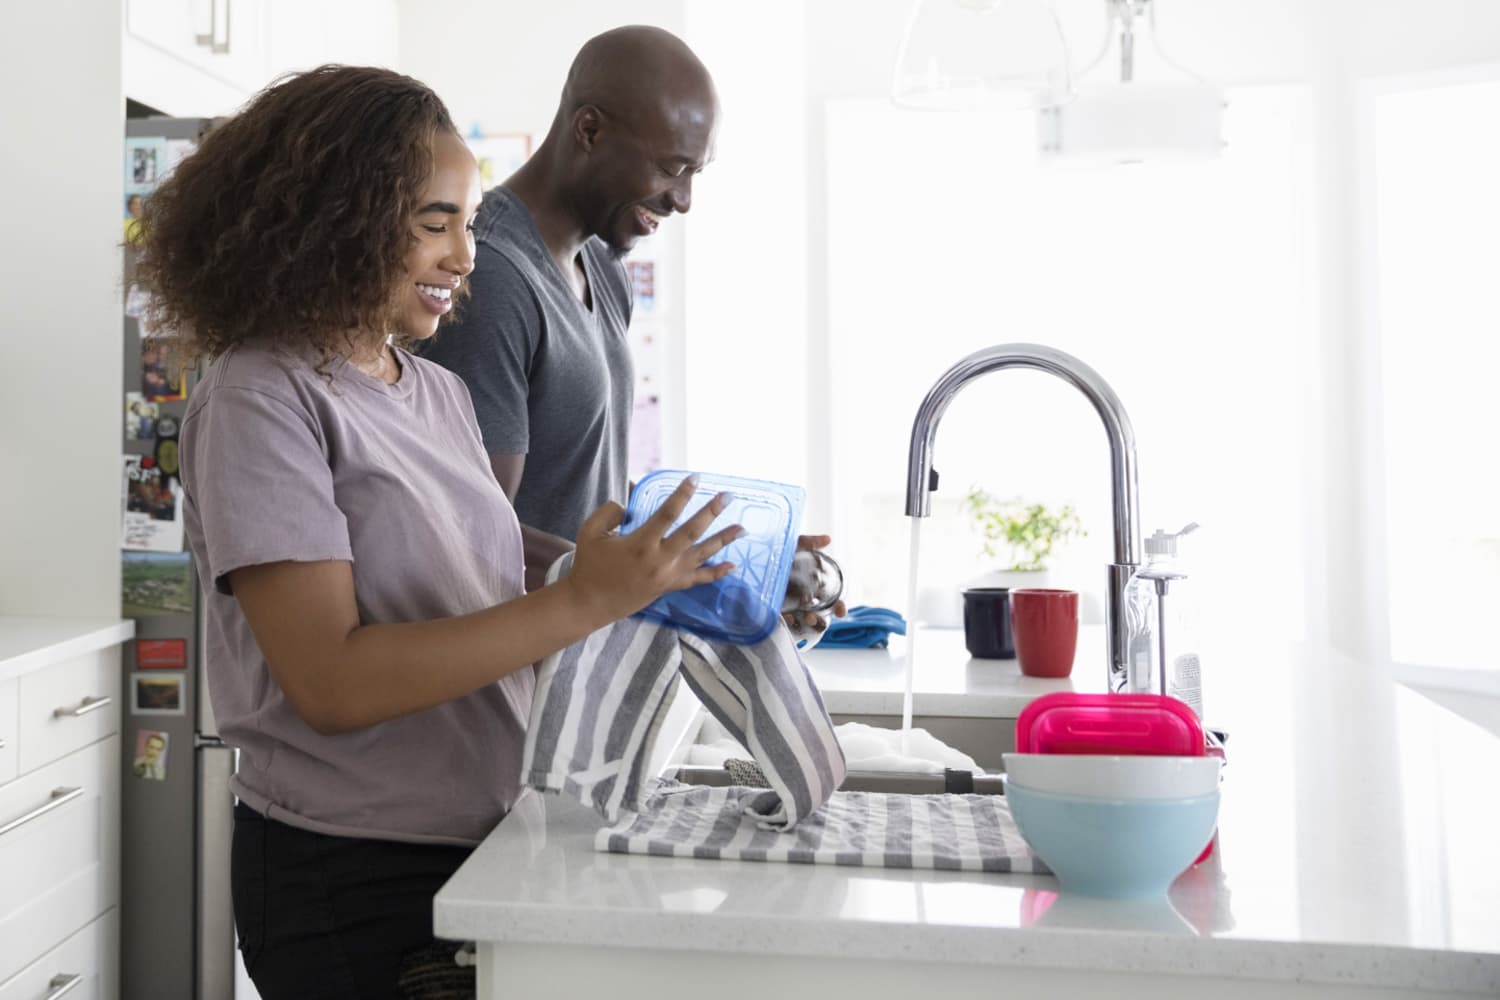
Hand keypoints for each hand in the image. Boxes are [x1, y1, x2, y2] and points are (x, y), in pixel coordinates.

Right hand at [564, 477, 742, 625]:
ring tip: (742, 528)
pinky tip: (732, 566)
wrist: (589, 604)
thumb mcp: (589, 531)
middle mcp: (659, 560)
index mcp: (640, 543)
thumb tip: (628, 505)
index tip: (696, 478)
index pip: (668, 513)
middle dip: (711, 512)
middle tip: (729, 496)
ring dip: (723, 541)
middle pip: (692, 532)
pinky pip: (698, 579)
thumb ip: (609, 511)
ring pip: (702, 555)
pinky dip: (716, 573)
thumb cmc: (589, 565)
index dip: (682, 494)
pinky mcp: (670, 587)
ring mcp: (667, 575)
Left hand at [781, 534, 846, 633]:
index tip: (842, 613)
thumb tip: (828, 539)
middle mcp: (803, 598)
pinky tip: (789, 618)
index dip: (839, 607)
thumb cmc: (775, 554)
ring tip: (806, 618)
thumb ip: (810, 543)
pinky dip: (789, 622)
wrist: (751, 560)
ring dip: (807, 622)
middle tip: (815, 617)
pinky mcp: (776, 612)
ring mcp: (790, 606)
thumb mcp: (792, 546)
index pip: (831, 601)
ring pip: (803, 621)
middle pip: (819, 614)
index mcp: (812, 586)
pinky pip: (785, 623)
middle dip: (821, 619)